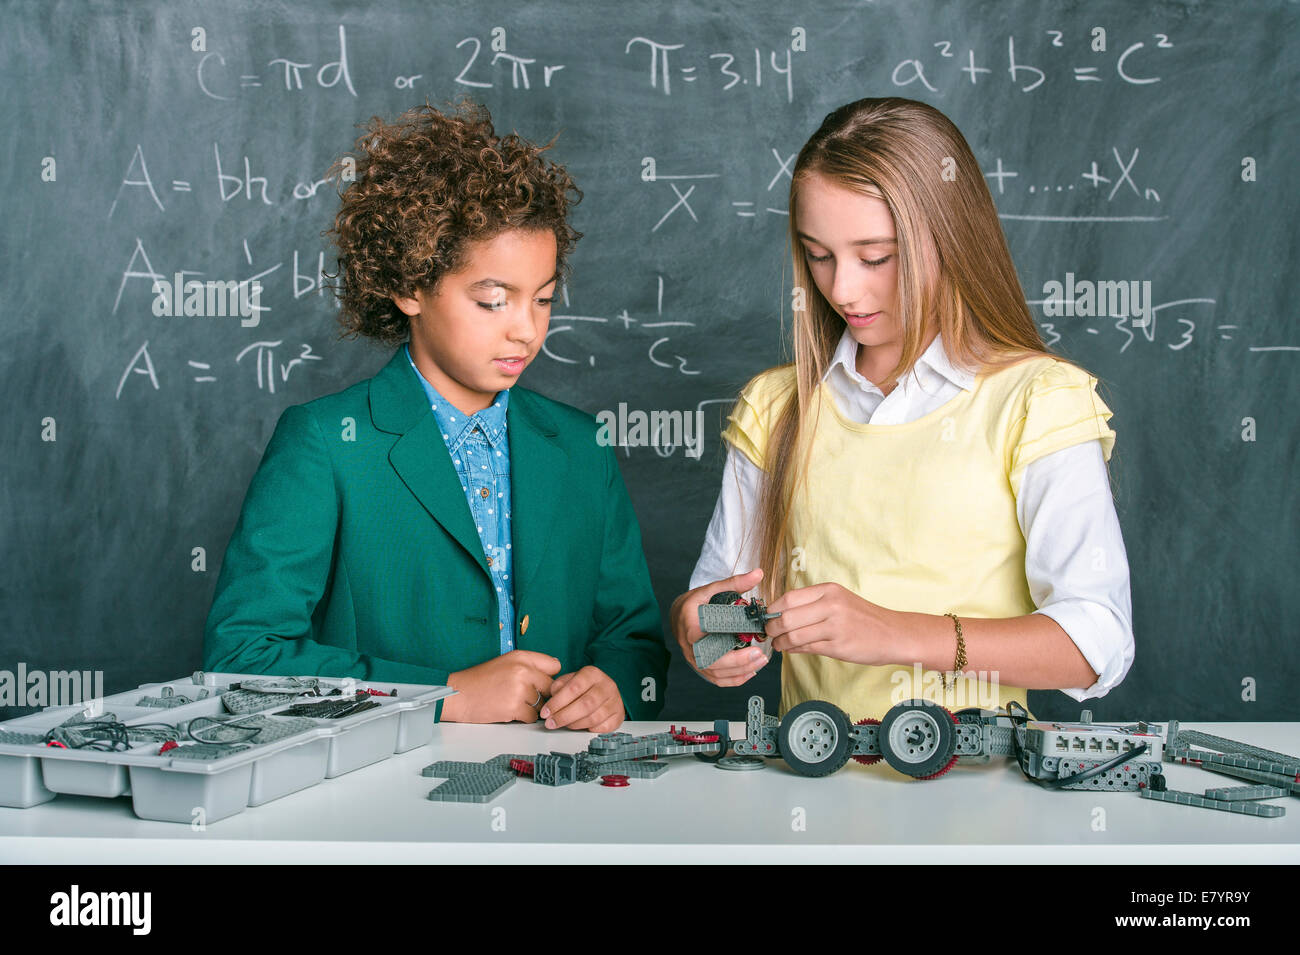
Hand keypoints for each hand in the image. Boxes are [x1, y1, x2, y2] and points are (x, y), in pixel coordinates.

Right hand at [441, 650, 561, 723]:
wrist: (458, 695)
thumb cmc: (479, 680)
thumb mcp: (505, 663)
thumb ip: (528, 665)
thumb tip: (554, 670)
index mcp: (521, 656)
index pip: (554, 665)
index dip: (549, 676)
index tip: (542, 681)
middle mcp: (522, 670)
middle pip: (550, 686)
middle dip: (541, 694)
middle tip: (525, 696)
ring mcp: (519, 689)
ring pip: (541, 703)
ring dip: (531, 707)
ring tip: (513, 702)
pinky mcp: (514, 707)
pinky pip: (532, 716)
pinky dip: (523, 717)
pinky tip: (510, 711)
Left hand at [539, 666, 623, 732]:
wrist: (605, 691)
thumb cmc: (584, 687)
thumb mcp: (569, 680)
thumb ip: (558, 687)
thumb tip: (551, 701)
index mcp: (593, 673)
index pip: (574, 688)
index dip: (557, 702)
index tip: (546, 712)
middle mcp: (607, 686)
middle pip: (585, 704)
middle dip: (564, 716)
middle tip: (550, 723)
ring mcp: (615, 701)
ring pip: (593, 718)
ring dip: (574, 724)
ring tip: (563, 724)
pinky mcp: (618, 716)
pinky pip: (602, 728)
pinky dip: (588, 729)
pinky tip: (580, 726)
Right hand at [669, 568, 770, 686]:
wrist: (678, 615)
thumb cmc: (694, 603)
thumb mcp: (711, 589)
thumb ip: (734, 582)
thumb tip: (758, 574)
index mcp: (690, 624)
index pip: (704, 638)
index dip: (723, 643)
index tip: (748, 644)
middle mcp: (689, 645)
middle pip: (712, 661)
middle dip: (738, 662)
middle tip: (759, 655)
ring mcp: (694, 658)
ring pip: (716, 673)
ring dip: (739, 671)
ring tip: (759, 662)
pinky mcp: (700, 666)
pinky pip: (716, 679)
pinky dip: (734, 679)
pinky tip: (750, 672)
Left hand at [766, 582, 897, 665]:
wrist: (894, 634)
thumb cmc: (863, 618)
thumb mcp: (839, 600)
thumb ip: (812, 604)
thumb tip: (780, 614)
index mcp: (829, 590)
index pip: (789, 597)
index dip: (773, 609)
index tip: (767, 616)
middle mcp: (831, 605)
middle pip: (787, 616)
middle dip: (772, 627)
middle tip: (768, 632)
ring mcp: (835, 626)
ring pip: (794, 635)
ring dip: (781, 642)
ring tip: (778, 644)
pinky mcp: (838, 646)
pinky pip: (807, 648)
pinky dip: (794, 650)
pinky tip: (791, 649)